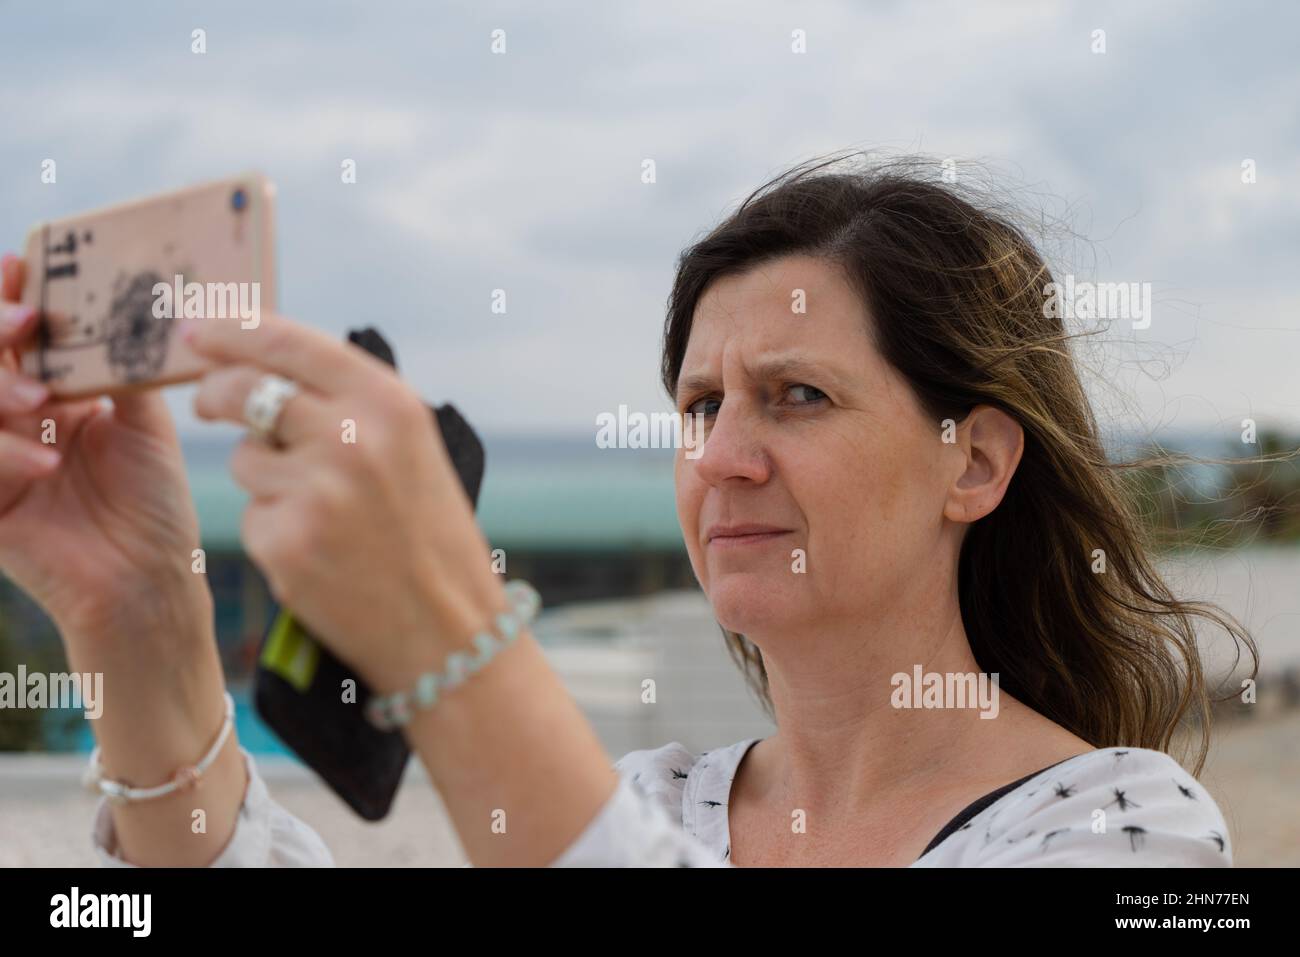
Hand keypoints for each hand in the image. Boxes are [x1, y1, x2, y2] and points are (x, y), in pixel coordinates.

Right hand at [0, 254, 208, 635]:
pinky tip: (46, 463)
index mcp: (50, 391)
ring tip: (44, 400)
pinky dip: (3, 455)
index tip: (21, 266)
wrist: (151, 579)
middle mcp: (13, 417)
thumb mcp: (145, 424)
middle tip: (26, 322)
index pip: (10, 333)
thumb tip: (125, 307)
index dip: (5, 296)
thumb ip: (124, 370)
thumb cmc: (154, 502)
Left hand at [186, 311, 505, 692]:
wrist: (449, 628)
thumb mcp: (410, 446)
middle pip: (244, 390)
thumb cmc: (428, 532)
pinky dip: (273, 524)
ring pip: (243, 456)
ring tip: (319, 507)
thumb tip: (261, 362)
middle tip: (207, 401)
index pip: (288, 342)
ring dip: (262, 472)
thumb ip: (348, 400)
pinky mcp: (285, 541)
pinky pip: (251, 512)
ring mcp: (316, 491)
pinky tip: (317, 548)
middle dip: (215, 391)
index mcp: (389, 403)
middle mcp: (351, 438)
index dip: (232, 330)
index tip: (198, 330)